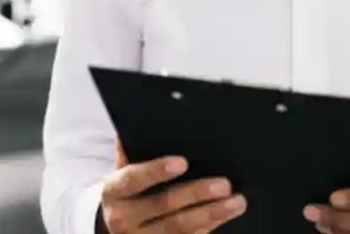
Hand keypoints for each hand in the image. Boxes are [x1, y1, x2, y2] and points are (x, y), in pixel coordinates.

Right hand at [100, 140, 246, 233]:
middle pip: (163, 204)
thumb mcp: (123, 174)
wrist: (116, 230)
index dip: (156, 170)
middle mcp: (121, 218)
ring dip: (211, 214)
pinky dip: (209, 227)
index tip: (182, 162)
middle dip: (196, 193)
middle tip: (224, 184)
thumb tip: (133, 126)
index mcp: (113, 191)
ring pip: (179, 228)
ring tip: (236, 202)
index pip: (133, 178)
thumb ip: (130, 152)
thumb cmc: (128, 194)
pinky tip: (224, 216)